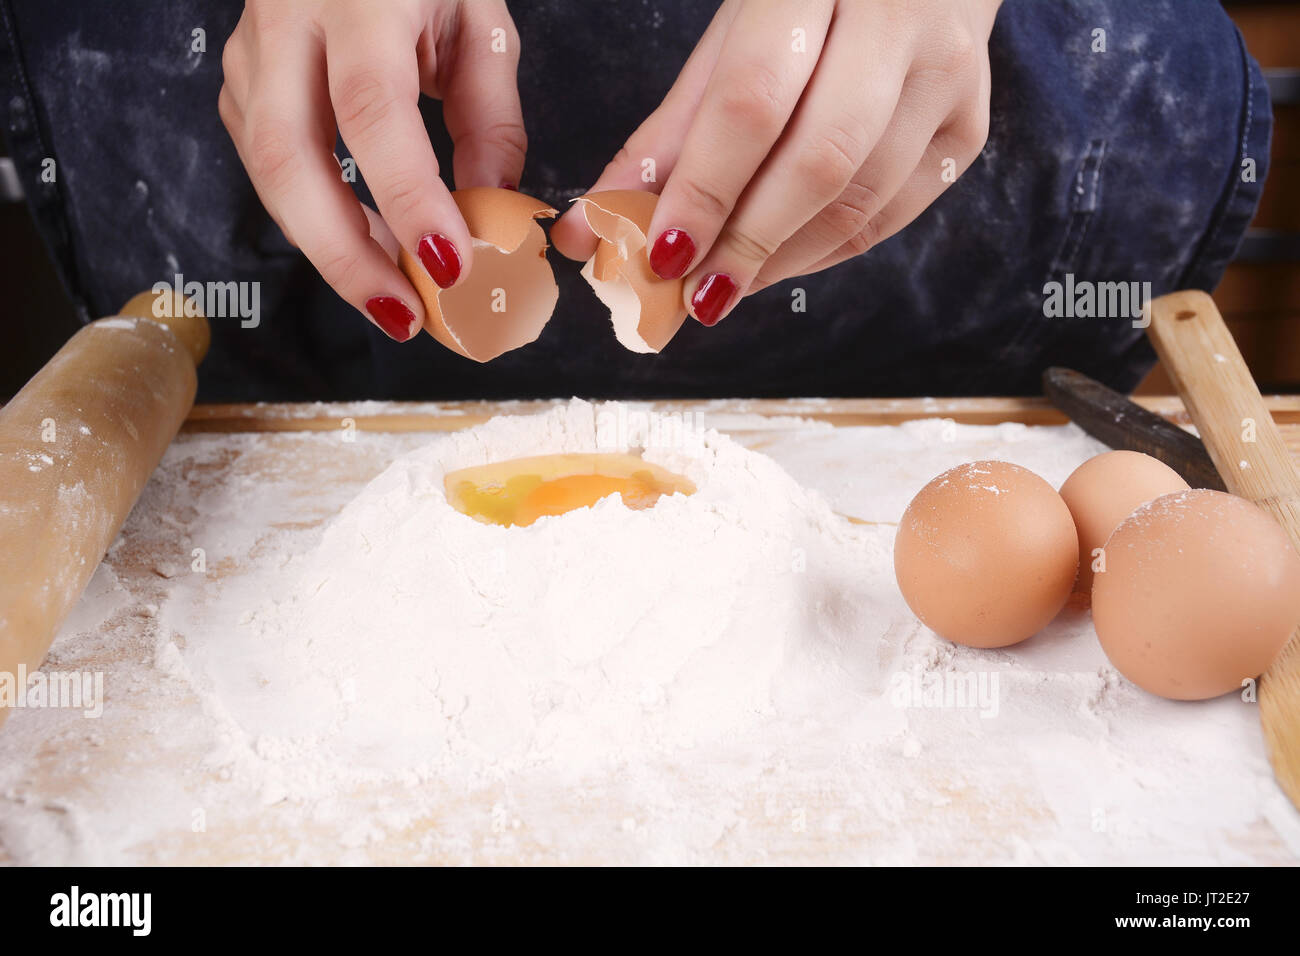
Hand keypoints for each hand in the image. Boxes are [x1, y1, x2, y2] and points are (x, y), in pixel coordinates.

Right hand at [220, 0, 526, 340]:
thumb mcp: (479, 23)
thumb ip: (489, 119)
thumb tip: (491, 214)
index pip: (372, 110)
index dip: (407, 198)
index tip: (448, 267)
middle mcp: (288, 16)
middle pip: (289, 155)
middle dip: (345, 253)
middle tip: (402, 315)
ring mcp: (250, 45)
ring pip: (265, 168)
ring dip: (327, 245)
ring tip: (391, 295)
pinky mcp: (238, 73)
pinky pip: (263, 160)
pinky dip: (310, 215)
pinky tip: (358, 241)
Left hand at [552, 0, 998, 325]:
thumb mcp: (732, 32)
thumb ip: (670, 129)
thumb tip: (595, 226)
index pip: (754, 101)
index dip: (703, 189)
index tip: (661, 255)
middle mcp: (900, 21)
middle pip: (819, 161)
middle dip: (747, 242)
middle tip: (693, 294)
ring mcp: (949, 75)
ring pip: (862, 199)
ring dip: (783, 260)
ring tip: (726, 286)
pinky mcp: (971, 124)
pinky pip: (894, 214)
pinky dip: (827, 251)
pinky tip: (780, 262)